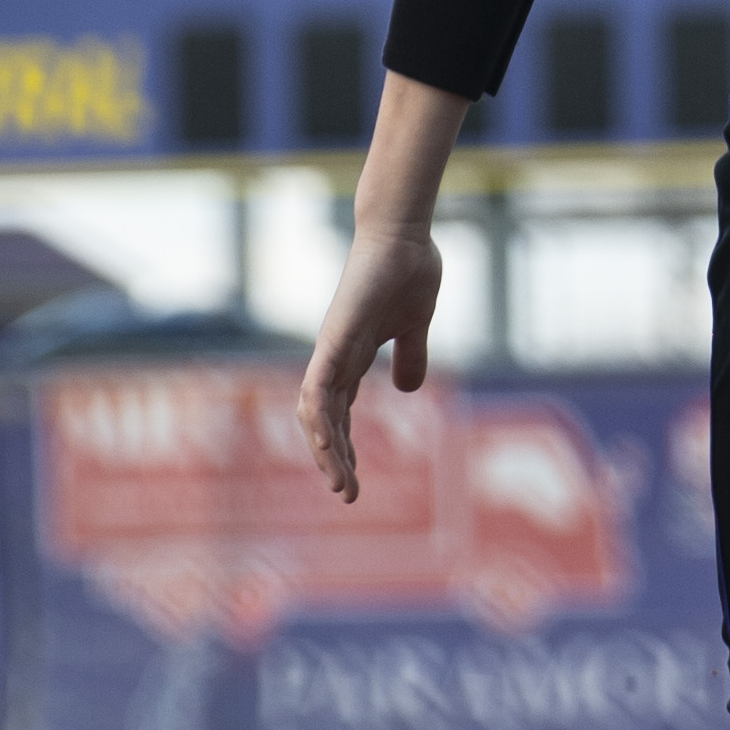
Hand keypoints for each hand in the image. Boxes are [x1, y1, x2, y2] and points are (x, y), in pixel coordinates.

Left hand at [297, 223, 443, 499]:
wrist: (402, 234)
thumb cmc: (408, 270)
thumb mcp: (414, 325)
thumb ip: (410, 355)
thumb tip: (408, 389)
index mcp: (352, 357)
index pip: (340, 413)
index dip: (346, 449)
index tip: (356, 483)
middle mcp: (333, 358)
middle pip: (324, 421)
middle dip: (334, 460)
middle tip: (347, 495)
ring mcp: (331, 349)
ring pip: (315, 412)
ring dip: (327, 450)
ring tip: (340, 483)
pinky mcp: (335, 338)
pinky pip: (319, 386)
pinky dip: (320, 418)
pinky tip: (326, 446)